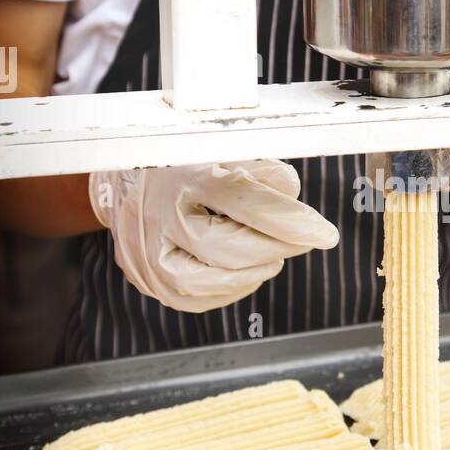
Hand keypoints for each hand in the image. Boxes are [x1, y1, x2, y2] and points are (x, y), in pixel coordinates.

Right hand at [89, 161, 338, 311]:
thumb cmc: (187, 164)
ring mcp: (149, 254)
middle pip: (230, 249)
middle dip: (277, 248)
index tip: (325, 233)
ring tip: (273, 253)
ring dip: (256, 270)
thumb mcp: (225, 150)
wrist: (124, 183)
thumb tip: (294, 204)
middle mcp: (159, 216)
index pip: (242, 198)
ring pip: (215, 281)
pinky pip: (202, 299)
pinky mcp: (149, 280)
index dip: (289, 220)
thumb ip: (264, 172)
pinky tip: (246, 269)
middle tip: (304, 239)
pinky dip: (234, 286)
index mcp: (182, 174)